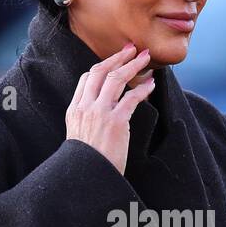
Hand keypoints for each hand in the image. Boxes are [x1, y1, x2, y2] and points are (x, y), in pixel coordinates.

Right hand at [64, 42, 155, 174]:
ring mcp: (100, 113)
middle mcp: (85, 107)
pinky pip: (132, 97)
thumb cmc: (87, 162)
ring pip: (116, 78)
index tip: (115, 60)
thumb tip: (101, 114)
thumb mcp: (79, 137)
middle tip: (132, 49)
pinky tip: (151, 84)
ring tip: (146, 59)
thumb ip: (87, 121)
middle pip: (101, 71)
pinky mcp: (116, 122)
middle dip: (118, 57)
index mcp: (74, 110)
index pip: (86, 78)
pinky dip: (143, 88)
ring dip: (133, 65)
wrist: (87, 178)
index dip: (102, 65)